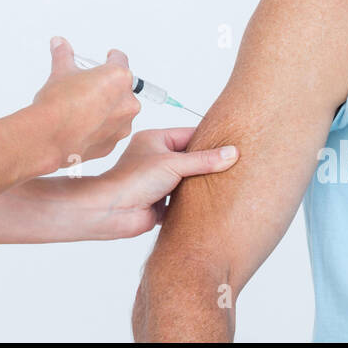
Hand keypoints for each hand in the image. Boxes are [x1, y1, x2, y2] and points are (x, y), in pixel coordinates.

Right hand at [29, 37, 141, 173]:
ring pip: (118, 111)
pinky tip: (81, 125)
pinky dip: (100, 127)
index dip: (113, 57)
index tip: (109, 57)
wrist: (50, 138)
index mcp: (118, 78)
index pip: (120, 60)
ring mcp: (122, 125)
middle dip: (106, 86)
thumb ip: (63, 55)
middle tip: (87, 86)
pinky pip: (110, 131)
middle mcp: (126, 102)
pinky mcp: (112, 144)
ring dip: (105, 108)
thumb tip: (59, 44)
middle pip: (121, 88)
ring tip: (82, 108)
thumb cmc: (59, 106)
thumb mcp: (60, 71)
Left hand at [81, 127, 238, 238]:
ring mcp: (158, 182)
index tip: (232, 143)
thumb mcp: (173, 163)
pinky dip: (194, 202)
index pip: (189, 135)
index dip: (210, 139)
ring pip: (188, 180)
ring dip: (201, 184)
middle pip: (190, 158)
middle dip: (209, 163)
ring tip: (228, 182)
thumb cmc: (132, 181)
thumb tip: (231, 153)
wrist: (113, 212)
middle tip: (235, 163)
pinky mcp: (160, 203)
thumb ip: (204, 160)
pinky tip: (211, 202)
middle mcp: (156, 159)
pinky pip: (183, 200)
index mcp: (155, 140)